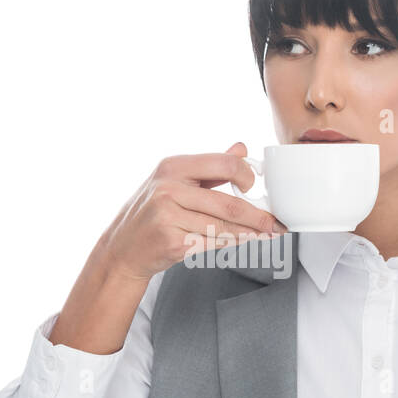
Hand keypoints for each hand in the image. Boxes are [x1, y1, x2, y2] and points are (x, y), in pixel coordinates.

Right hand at [100, 142, 286, 280]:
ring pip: (223, 226)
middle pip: (228, 202)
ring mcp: (168, 217)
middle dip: (257, 215)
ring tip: (266, 233)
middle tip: (275, 221)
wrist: (122, 248)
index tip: (257, 185)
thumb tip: (241, 149)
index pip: (222, 164)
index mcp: (172, 167)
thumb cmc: (150, 213)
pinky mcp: (172, 242)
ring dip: (249, 233)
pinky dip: (233, 244)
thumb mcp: (173, 180)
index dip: (246, 175)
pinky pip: (213, 243)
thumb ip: (209, 167)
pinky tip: (244, 242)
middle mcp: (168, 189)